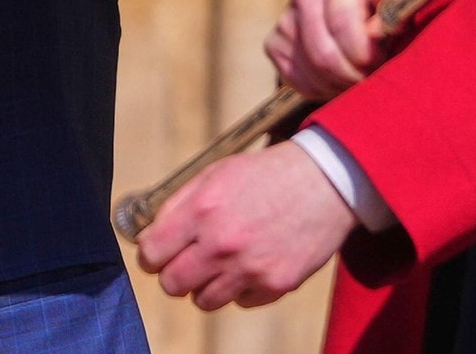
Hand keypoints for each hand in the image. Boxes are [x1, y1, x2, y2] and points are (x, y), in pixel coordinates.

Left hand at [136, 142, 358, 309]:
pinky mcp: (274, 285)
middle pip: (172, 285)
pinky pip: (240, 302)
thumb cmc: (267, 174)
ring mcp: (249, 268)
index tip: (160, 252)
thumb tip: (149, 236)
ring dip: (208, 284)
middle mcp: (222, 243)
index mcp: (203, 209)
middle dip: (176, 273)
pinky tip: (253, 262)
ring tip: (224, 261)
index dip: (152, 254)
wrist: (325, 181)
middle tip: (191, 259)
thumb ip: (179, 204)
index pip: (152, 253)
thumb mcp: (217, 172)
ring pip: (203, 301)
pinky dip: (242, 288)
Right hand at [263, 0, 414, 99]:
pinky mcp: (274, 42)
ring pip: (312, 71)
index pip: (343, 24)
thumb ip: (398, 1)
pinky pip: (295, 80)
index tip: (382, 60)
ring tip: (358, 79)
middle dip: (352, 75)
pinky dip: (321, 89)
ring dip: (340, 85)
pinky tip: (338, 79)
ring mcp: (286, 17)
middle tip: (370, 78)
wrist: (358, 9)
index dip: (366, 53)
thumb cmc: (385, 7)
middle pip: (324, 54)